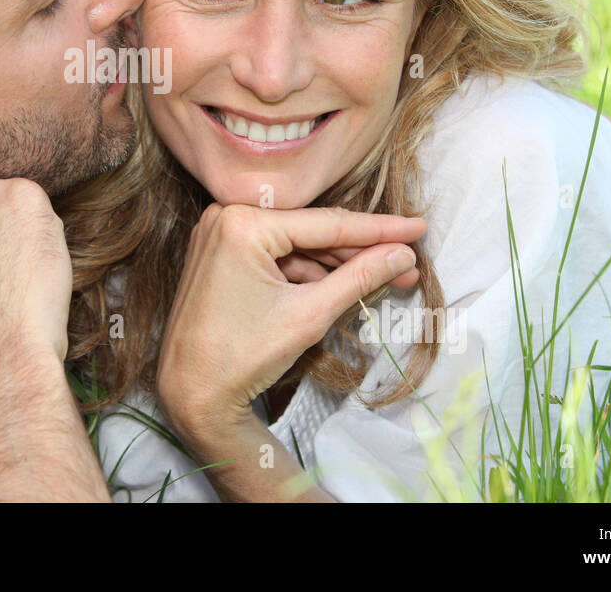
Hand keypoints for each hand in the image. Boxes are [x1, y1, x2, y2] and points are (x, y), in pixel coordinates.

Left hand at [155, 203, 426, 437]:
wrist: (191, 394)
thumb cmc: (243, 356)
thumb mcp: (310, 314)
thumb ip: (359, 278)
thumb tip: (402, 255)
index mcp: (243, 223)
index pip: (327, 223)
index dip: (379, 229)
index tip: (418, 228)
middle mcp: (226, 217)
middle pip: (311, 232)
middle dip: (362, 251)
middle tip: (409, 261)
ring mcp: (220, 234)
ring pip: (295, 245)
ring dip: (337, 264)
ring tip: (388, 276)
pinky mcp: (220, 254)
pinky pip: (275, 256)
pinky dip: (307, 272)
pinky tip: (343, 285)